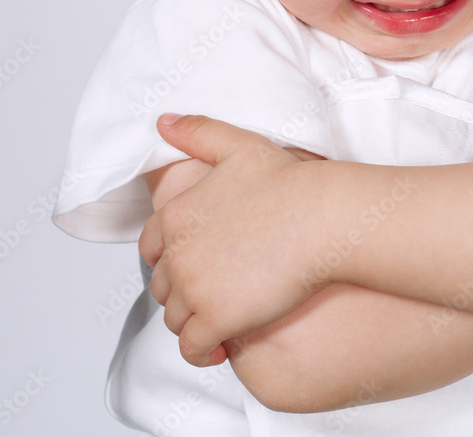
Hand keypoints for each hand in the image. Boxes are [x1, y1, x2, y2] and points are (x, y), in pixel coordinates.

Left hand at [138, 114, 326, 366]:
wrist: (322, 217)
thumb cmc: (288, 182)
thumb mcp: (238, 145)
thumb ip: (197, 132)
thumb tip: (162, 120)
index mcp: (176, 214)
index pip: (150, 248)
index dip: (170, 259)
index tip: (194, 265)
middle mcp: (176, 254)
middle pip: (162, 287)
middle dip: (182, 292)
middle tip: (211, 294)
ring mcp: (194, 288)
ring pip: (175, 320)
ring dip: (192, 322)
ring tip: (219, 319)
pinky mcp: (215, 319)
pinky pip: (193, 348)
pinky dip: (202, 351)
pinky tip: (222, 347)